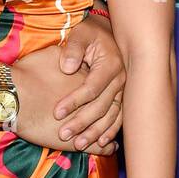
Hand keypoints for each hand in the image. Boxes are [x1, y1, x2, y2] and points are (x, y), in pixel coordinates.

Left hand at [11, 34, 121, 152]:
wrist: (106, 33)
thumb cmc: (88, 33)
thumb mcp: (80, 33)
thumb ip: (73, 48)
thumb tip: (68, 68)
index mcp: (110, 65)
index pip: (91, 88)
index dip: (74, 101)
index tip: (56, 112)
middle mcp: (120, 79)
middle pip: (101, 106)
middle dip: (82, 122)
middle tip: (64, 134)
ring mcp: (122, 90)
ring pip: (111, 116)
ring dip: (95, 132)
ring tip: (77, 144)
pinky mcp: (121, 96)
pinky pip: (118, 117)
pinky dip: (109, 131)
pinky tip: (100, 144)